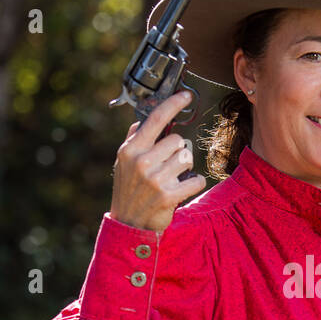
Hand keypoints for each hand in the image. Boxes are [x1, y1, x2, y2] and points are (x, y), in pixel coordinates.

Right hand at [110, 90, 205, 233]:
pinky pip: (196, 181)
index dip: (173, 104)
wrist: (128, 224)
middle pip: (178, 140)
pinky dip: (194, 185)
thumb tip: (140, 122)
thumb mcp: (123, 163)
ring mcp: (155, 179)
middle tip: (169, 166)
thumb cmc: (128, 190)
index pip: (155, 119)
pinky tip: (182, 190)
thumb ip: (133, 141)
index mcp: (131, 150)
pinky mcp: (168, 196)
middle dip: (178, 151)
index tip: (186, 95)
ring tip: (173, 178)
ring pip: (188, 158)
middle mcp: (142, 162)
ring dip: (186, 168)